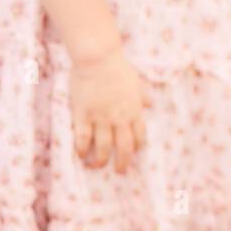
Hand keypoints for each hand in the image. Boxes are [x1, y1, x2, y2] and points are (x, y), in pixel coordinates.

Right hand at [69, 48, 147, 171]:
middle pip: (124, 147)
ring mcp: (101, 118)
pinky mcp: (84, 115)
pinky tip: (80, 155)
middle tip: (119, 171)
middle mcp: (119, 118)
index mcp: (133, 110)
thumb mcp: (136, 81)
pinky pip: (83, 137)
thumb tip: (150, 103)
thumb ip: (142, 94)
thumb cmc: (117, 66)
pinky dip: (82, 148)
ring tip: (96, 166)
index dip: (137, 147)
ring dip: (101, 159)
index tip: (133, 152)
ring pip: (103, 146)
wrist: (98, 58)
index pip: (139, 135)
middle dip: (122, 162)